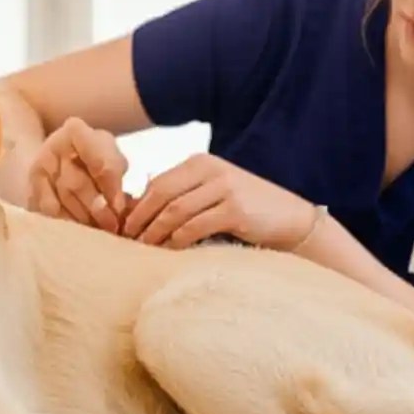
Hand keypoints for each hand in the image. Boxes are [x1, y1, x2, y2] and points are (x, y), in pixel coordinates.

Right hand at [27, 117, 128, 232]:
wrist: (60, 155)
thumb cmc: (93, 156)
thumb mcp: (110, 156)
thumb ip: (114, 175)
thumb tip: (116, 207)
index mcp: (76, 132)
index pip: (97, 162)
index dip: (110, 188)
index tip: (120, 207)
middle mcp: (52, 146)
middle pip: (75, 183)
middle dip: (96, 208)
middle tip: (111, 225)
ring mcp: (38, 168)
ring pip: (61, 199)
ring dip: (82, 219)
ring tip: (99, 229)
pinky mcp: (30, 187)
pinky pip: (47, 210)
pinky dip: (66, 222)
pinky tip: (79, 229)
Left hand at [121, 153, 317, 249]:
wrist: (290, 218)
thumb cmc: (247, 209)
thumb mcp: (213, 193)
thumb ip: (183, 195)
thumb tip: (139, 211)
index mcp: (201, 162)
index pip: (158, 182)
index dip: (137, 205)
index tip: (123, 225)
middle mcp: (211, 170)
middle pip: (162, 193)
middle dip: (140, 217)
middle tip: (126, 238)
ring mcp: (224, 188)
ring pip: (175, 210)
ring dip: (155, 231)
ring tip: (143, 247)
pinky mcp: (235, 210)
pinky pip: (195, 226)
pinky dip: (177, 240)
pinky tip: (169, 250)